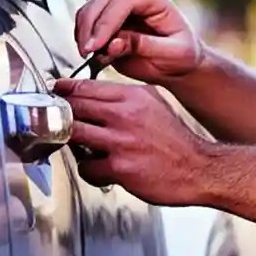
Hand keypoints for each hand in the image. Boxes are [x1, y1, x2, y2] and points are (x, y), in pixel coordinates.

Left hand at [53, 79, 208, 205]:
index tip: (56, 95)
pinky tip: (100, 168)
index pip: (84, 86)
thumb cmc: (176, 140)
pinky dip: (89, 169)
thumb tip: (93, 93)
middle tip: (59, 122)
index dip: (64, 91)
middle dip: (61, 116)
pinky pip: (85, 167)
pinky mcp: (120, 168)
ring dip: (71, 142)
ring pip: (72, 134)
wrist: (200, 168)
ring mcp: (121, 141)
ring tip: (80, 145)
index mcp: (132, 96)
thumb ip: (124, 96)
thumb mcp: (154, 103)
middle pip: (72, 108)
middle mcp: (125, 115)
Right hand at [74, 0, 203, 84]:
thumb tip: (115, 42)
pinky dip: (83, 38)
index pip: (121, 1)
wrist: (176, 64)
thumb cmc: (181, 55)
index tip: (95, 46)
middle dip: (89, 29)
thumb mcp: (172, 54)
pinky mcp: (105, 17)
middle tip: (87, 54)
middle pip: (99, 2)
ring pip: (88, 11)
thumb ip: (144, 46)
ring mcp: (116, 3)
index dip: (104, 23)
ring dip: (84, 34)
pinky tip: (94, 54)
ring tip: (93, 56)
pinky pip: (85, 23)